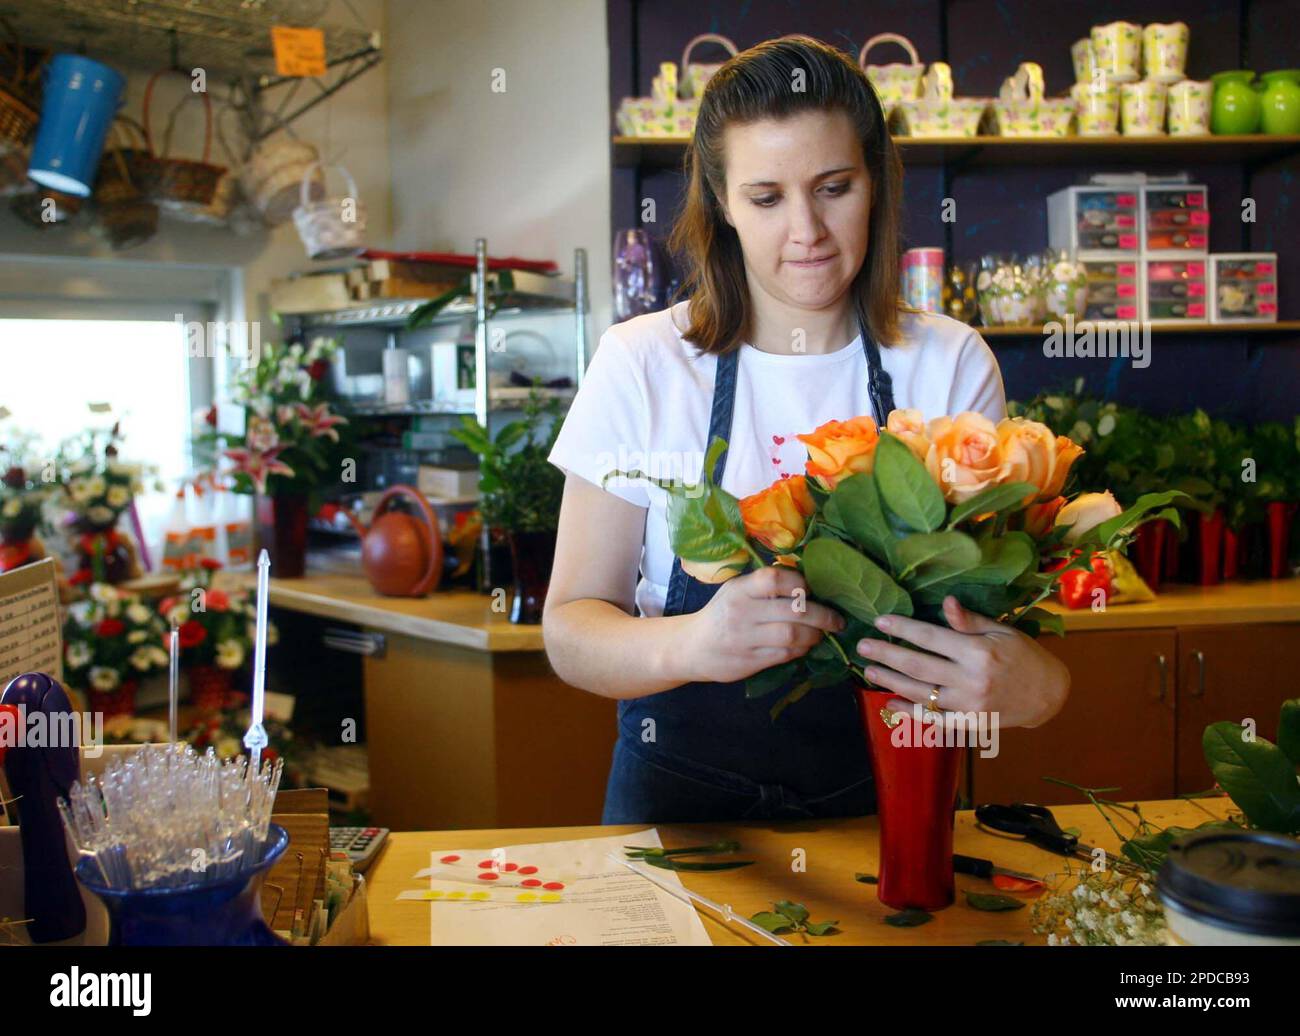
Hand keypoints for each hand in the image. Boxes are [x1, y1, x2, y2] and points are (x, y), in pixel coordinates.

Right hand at [684, 565, 846, 683]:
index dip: (800, 583)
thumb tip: (806, 582)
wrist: (691, 647)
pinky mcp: (749, 661)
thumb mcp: (735, 591)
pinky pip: (785, 655)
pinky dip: (801, 650)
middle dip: (822, 615)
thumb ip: (763, 586)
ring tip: (822, 634)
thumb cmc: (721, 614)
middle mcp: (741, 612)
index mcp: (739, 589)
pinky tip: (805, 646)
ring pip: (792, 635)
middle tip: (836, 620)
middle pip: (793, 611)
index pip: (775, 578)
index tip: (811, 590)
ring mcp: (745, 639)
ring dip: (815, 635)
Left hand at [853, 596, 1069, 728]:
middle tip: (862, 647)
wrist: (1048, 694)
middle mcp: (971, 680)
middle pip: (918, 666)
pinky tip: (890, 703)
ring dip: (891, 682)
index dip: (902, 628)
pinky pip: (934, 720)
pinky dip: (910, 713)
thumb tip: (946, 602)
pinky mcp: (969, 723)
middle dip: (887, 655)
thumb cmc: (1023, 655)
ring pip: (920, 694)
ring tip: (869, 671)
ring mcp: (968, 705)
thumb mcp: (1001, 631)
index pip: (931, 638)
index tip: (880, 621)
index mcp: (978, 652)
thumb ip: (969, 621)